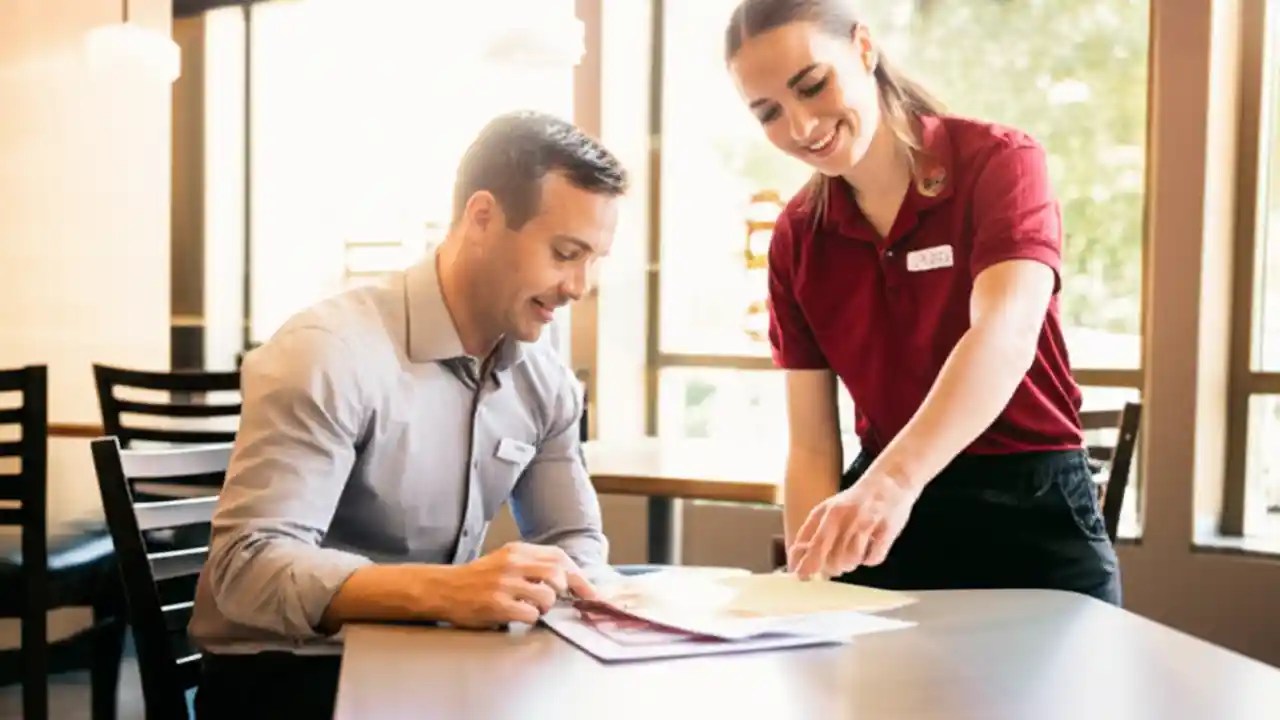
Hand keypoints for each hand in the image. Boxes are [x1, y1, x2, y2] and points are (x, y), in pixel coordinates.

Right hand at [436, 542, 598, 628]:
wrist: (444, 589)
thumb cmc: (477, 578)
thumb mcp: (505, 560)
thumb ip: (532, 563)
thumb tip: (567, 577)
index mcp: (517, 550)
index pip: (559, 557)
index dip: (578, 575)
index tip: (589, 591)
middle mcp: (513, 564)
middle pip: (558, 574)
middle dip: (564, 591)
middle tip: (554, 600)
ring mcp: (505, 584)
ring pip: (547, 595)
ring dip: (546, 607)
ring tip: (532, 608)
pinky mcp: (497, 605)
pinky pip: (530, 614)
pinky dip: (530, 618)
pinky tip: (518, 615)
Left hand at [788, 468, 922, 578]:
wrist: (889, 481)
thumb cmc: (855, 501)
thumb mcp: (828, 510)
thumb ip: (811, 533)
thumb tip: (796, 559)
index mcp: (825, 512)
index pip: (809, 544)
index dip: (803, 564)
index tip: (800, 577)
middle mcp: (843, 516)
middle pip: (829, 557)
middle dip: (829, 568)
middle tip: (833, 567)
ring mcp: (865, 522)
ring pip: (850, 560)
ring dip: (850, 564)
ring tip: (853, 555)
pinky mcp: (886, 529)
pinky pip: (873, 558)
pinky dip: (870, 559)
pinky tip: (870, 550)